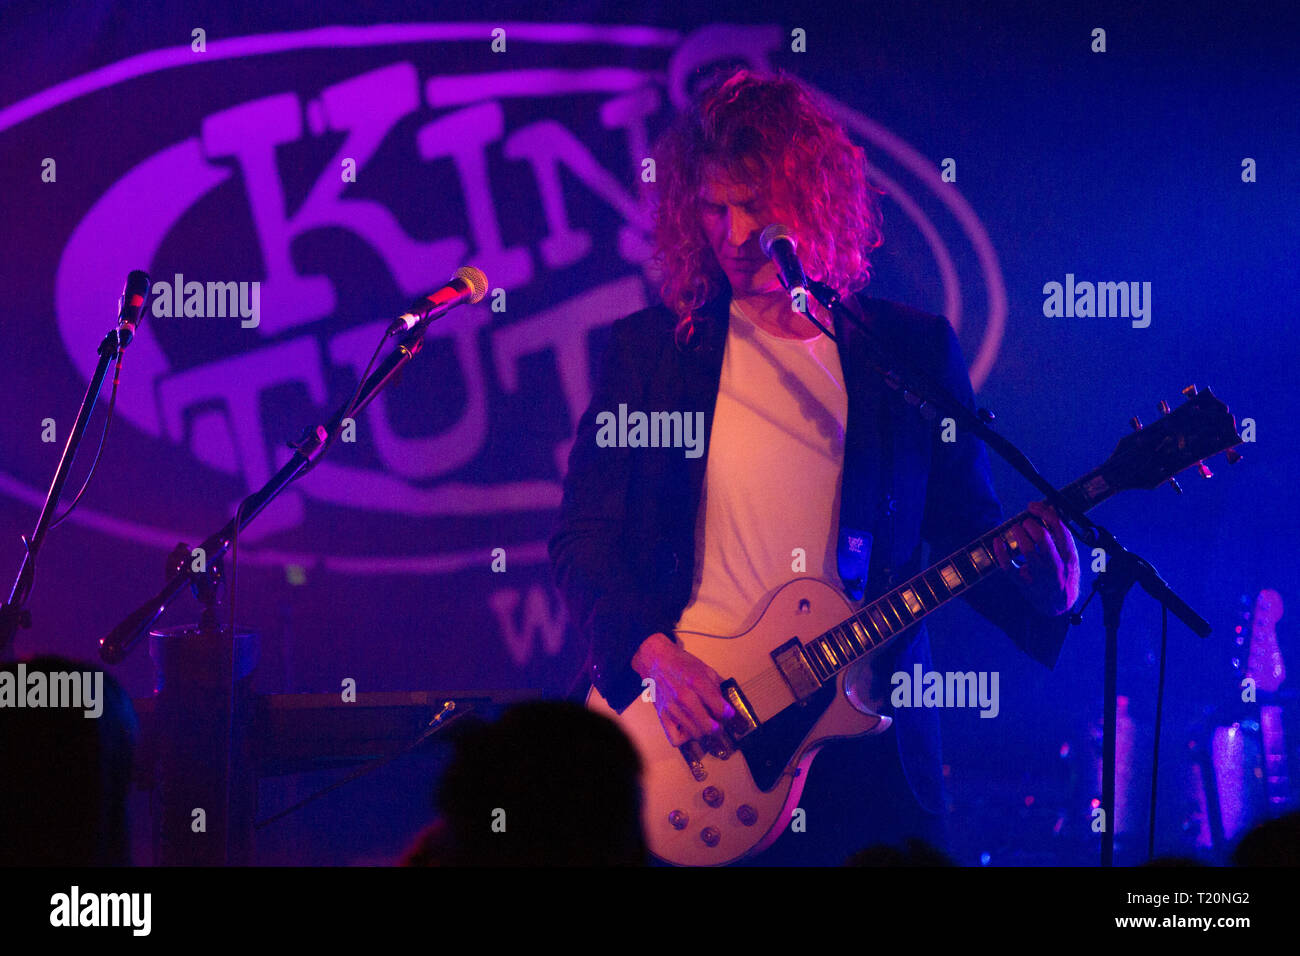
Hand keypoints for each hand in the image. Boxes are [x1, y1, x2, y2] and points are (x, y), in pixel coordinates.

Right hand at [631, 633, 734, 746]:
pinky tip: (689, 727)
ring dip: (703, 731)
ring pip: (695, 734)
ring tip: (704, 723)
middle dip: (718, 727)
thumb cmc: (681, 665)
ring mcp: (672, 708)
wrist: (658, 661)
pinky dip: (685, 738)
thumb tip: (728, 704)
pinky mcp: (662, 716)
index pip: (719, 708)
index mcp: (697, 682)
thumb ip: (718, 688)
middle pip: (708, 727)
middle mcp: (683, 697)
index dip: (728, 714)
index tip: (728, 713)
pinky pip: (675, 739)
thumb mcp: (706, 669)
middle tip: (718, 722)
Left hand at [993, 500, 1080, 616]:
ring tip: (1016, 528)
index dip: (1045, 513)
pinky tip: (997, 541)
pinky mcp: (1023, 583)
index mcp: (1069, 555)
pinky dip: (1000, 552)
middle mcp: (1055, 565)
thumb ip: (1061, 535)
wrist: (1059, 605)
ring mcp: (1038, 576)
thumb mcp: (1070, 556)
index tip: (1034, 506)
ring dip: (1018, 534)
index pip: (1060, 528)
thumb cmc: (1063, 574)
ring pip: (1027, 550)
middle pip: (1043, 538)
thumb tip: (1049, 508)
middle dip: (1031, 524)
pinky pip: (1009, 567)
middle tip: (1025, 521)